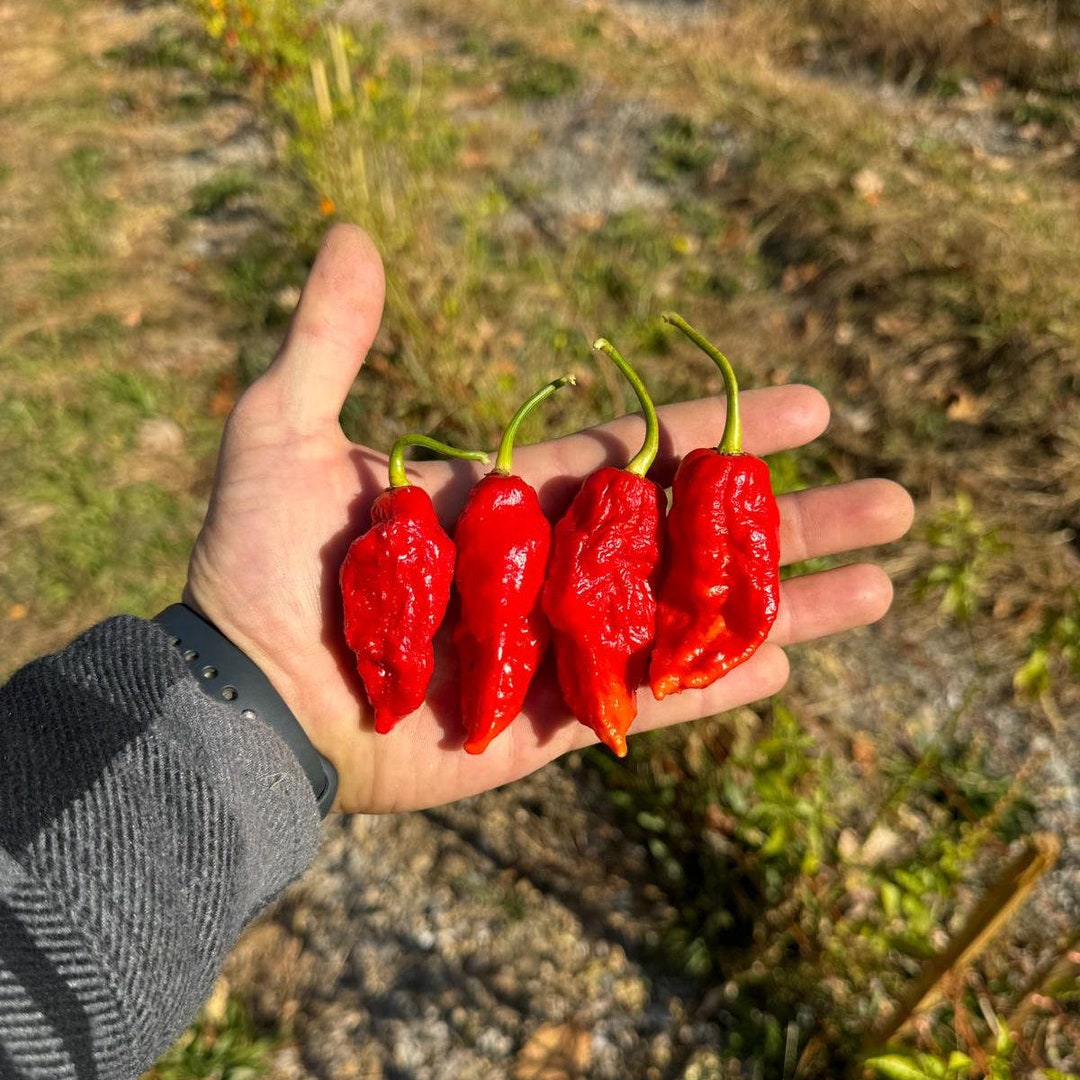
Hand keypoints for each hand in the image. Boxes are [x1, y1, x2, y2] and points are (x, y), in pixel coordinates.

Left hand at [184, 224, 913, 814]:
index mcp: (512, 498)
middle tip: (891, 498)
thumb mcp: (283, 430)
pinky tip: (789, 659)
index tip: (812, 407)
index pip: (641, 455)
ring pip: (692, 618)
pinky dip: (716, 682)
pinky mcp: (554, 721)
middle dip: (791, 517)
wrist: (244, 696)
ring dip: (787, 600)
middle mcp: (553, 568)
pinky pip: (651, 701)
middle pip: (694, 535)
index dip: (724, 431)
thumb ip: (331, 339)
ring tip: (882, 582)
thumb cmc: (259, 567)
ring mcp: (561, 647)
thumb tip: (355, 232)